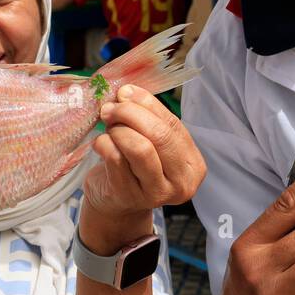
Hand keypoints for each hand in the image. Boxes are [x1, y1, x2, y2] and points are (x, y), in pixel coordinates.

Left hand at [81, 85, 205, 252]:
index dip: (147, 104)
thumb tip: (128, 92)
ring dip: (118, 129)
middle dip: (131, 114)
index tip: (126, 92)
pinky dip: (104, 143)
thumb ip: (148, 118)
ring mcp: (155, 194)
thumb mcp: (152, 142)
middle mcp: (181, 183)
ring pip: (139, 147)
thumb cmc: (136, 166)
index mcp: (193, 165)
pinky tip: (101, 143)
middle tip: (111, 108)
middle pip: (159, 135)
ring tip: (108, 127)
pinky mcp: (128, 197)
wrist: (115, 202)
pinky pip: (115, 159)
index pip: (173, 125)